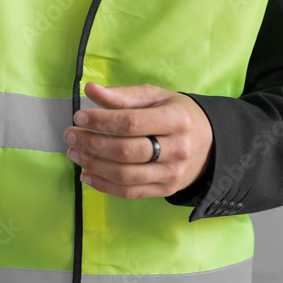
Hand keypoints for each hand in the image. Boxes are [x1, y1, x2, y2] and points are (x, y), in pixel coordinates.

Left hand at [63, 82, 213, 198]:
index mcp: (176, 119)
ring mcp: (172, 173)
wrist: (211, 142)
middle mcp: (177, 149)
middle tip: (70, 136)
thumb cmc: (177, 114)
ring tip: (74, 154)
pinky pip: (130, 192)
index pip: (131, 122)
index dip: (102, 120)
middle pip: (127, 151)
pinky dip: (104, 186)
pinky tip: (87, 175)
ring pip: (126, 175)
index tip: (79, 116)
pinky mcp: (166, 190)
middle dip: (93, 144)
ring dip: (94, 165)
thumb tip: (91, 90)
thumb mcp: (156, 96)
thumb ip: (123, 95)